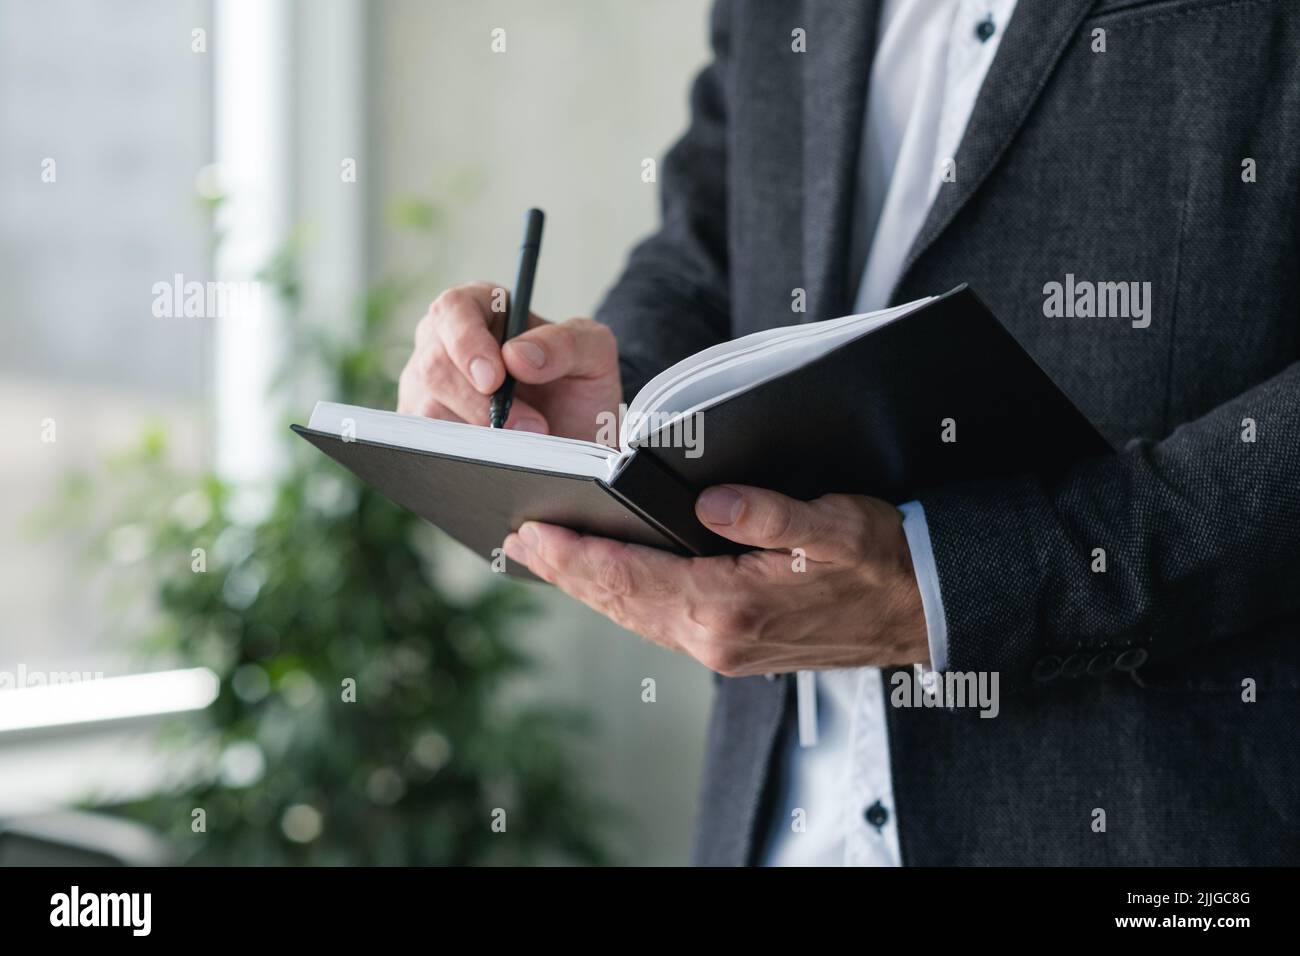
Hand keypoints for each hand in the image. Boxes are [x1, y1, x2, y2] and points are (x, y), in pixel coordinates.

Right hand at [397, 281, 621, 442]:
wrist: (577, 442)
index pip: (454, 309)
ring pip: (428, 409)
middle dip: (481, 403)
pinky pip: (427, 444)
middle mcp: (445, 343)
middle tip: (531, 426)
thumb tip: (516, 355)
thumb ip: (566, 342)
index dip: (467, 342)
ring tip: (525, 442)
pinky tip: (497, 457)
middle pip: (435, 365)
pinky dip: (465, 454)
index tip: (493, 379)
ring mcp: (428, 388)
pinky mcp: (425, 430)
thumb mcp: (594, 354)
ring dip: (479, 433)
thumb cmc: (580, 388)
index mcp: (482, 308)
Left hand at [502, 485, 928, 675]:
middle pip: (621, 602)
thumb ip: (772, 515)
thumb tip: (713, 502)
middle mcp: (717, 638)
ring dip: (591, 587)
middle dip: (568, 571)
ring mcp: (723, 648)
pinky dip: (625, 598)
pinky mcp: (733, 646)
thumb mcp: (838, 526)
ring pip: (636, 616)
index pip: (633, 577)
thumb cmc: (884, 562)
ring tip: (549, 556)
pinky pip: (660, 622)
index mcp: (733, 607)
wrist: (924, 611)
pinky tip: (611, 579)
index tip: (532, 532)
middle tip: (519, 540)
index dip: (577, 555)